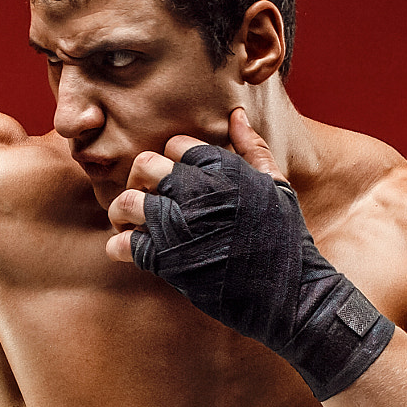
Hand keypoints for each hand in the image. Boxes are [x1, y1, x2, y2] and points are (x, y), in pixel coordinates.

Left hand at [105, 109, 277, 261]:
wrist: (288, 292)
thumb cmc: (285, 237)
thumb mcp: (277, 185)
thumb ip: (252, 148)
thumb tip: (236, 114)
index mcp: (222, 170)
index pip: (176, 145)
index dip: (174, 160)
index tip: (176, 179)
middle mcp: (197, 192)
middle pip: (144, 165)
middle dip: (140, 180)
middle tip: (147, 197)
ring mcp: (180, 227)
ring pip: (127, 202)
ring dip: (122, 212)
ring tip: (129, 223)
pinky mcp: (168, 261)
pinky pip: (125, 244)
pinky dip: (118, 246)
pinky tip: (127, 250)